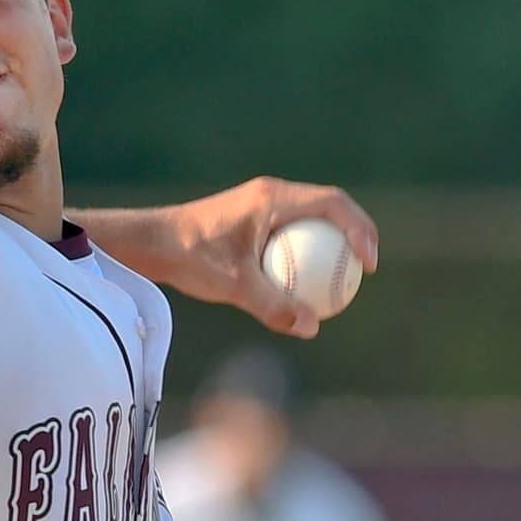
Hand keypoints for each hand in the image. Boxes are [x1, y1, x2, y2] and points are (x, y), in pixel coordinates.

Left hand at [163, 176, 377, 337]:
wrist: (151, 243)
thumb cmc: (189, 257)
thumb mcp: (231, 285)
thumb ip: (272, 305)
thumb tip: (312, 327)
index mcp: (271, 198)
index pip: (334, 203)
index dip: (361, 229)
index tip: (369, 263)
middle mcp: (269, 194)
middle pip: (330, 207)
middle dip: (356, 233)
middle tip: (366, 270)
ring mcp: (260, 204)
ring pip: (311, 220)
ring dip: (333, 242)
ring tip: (345, 278)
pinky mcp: (251, 218)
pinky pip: (291, 232)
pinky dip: (307, 252)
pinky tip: (307, 285)